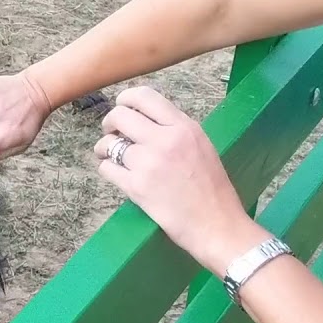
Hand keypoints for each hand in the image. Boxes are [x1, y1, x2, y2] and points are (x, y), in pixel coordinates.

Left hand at [93, 86, 270, 274]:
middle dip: (110, 123)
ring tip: (109, 156)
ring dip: (104, 149)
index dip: (125, 100)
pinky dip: (107, 169)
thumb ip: (175, 130)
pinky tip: (116, 174)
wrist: (218, 226)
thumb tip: (144, 119)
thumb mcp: (202, 147)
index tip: (122, 109)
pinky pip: (106, 168)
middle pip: (119, 115)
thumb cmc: (213, 190)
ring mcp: (150, 163)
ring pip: (108, 143)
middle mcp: (166, 140)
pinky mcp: (137, 187)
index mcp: (184, 127)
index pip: (144, 96)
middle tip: (113, 134)